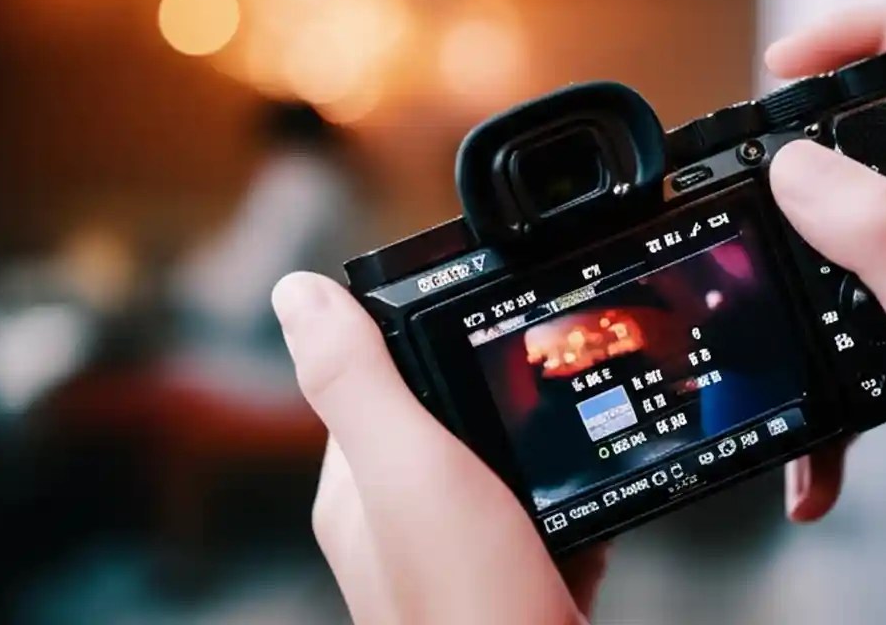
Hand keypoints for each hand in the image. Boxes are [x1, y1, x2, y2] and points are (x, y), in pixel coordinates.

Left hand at [272, 272, 606, 623]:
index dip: (422, 344)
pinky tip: (589, 513)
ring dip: (539, 455)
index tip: (475, 319)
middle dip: (498, 401)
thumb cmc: (468, 604)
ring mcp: (459, 558)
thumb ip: (357, 381)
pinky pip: (542, 524)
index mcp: (359, 487)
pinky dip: (570, 511)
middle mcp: (400, 523)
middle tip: (547, 382)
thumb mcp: (410, 470)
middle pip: (449, 422)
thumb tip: (297, 292)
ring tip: (575, 444)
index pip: (376, 382)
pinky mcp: (513, 583)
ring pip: (501, 472)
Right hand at [769, 10, 885, 621]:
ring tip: (764, 269)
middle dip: (823, 128)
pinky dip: (828, 347)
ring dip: (813, 239)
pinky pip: (873, 303)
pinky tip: (815, 440)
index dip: (871, 35)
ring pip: (881, 213)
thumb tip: (803, 167)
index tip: (784, 66)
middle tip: (754, 163)